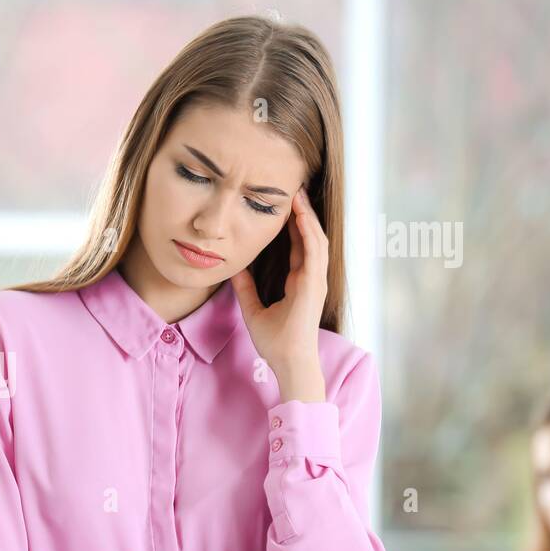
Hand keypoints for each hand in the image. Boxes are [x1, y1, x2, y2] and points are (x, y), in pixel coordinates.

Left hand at [229, 188, 327, 401]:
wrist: (288, 361)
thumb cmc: (275, 341)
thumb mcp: (253, 309)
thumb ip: (245, 288)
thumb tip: (233, 269)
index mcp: (300, 282)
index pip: (298, 246)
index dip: (293, 224)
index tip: (283, 204)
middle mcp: (311, 278)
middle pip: (309, 237)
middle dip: (302, 213)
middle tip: (293, 189)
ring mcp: (315, 280)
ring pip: (315, 239)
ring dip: (307, 216)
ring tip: (297, 194)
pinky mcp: (315, 285)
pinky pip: (314, 252)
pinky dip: (308, 232)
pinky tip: (300, 215)